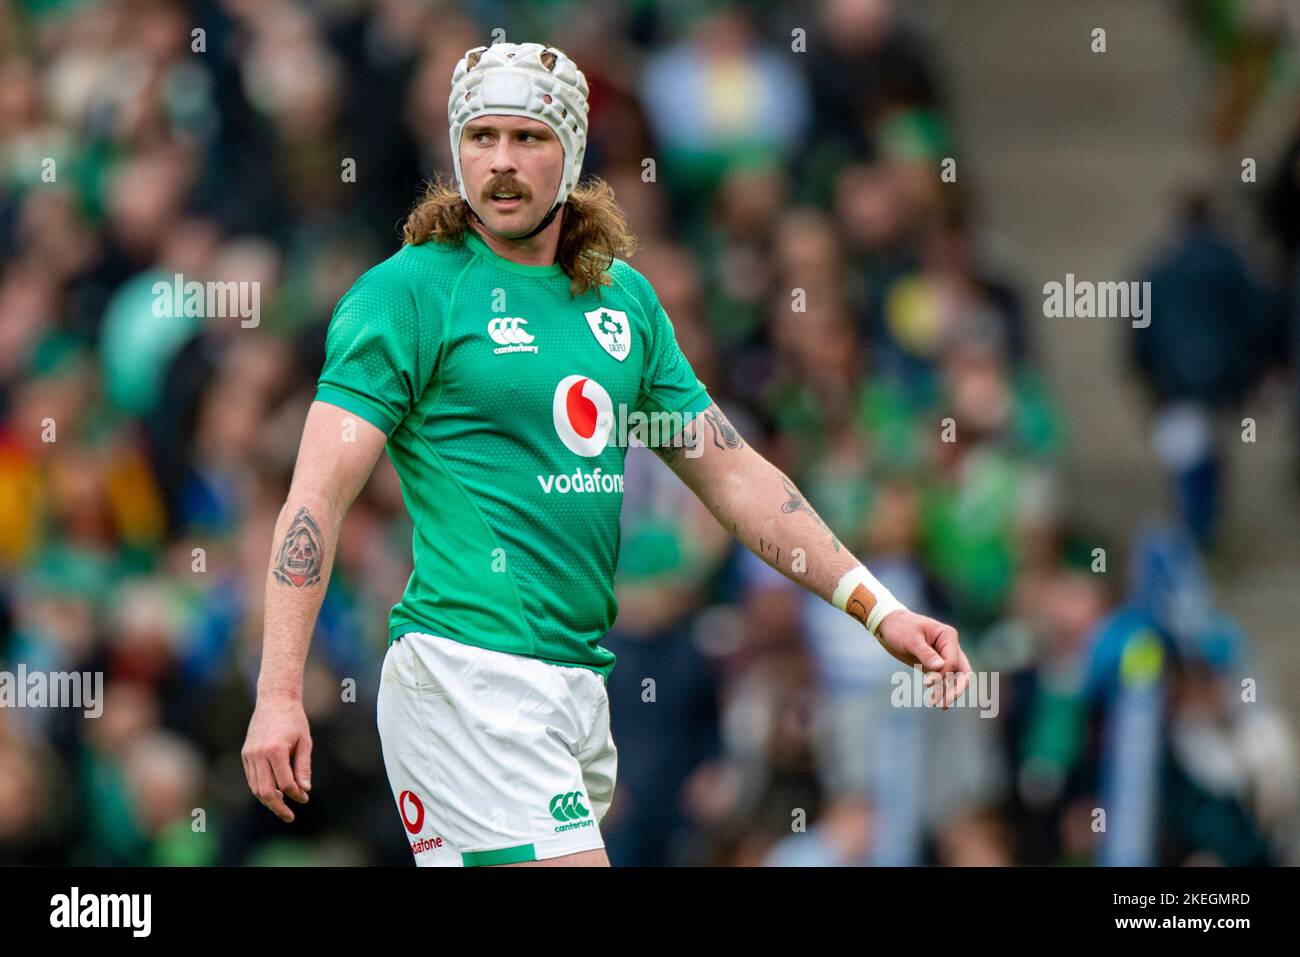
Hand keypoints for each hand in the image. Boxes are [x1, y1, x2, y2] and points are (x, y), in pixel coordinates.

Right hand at [242, 693, 311, 821]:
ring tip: (282, 807)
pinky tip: (273, 793)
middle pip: (266, 791)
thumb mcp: (305, 742)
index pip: (285, 784)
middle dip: (278, 807)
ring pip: (256, 788)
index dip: (296, 795)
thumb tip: (304, 790)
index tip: (304, 798)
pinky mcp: (245, 754)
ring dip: (268, 801)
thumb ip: (303, 767)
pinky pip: (251, 779)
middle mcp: (259, 754)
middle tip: (290, 816)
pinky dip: (261, 789)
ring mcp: (249, 755)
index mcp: (276, 750)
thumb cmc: (294, 720)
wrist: (274, 701)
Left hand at [874, 609, 971, 708]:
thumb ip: (925, 653)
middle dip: (958, 688)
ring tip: (940, 706)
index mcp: (947, 636)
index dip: (943, 674)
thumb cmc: (899, 628)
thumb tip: (940, 668)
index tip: (927, 683)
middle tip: (946, 702)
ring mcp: (944, 656)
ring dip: (949, 692)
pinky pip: (943, 680)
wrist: (888, 624)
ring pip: (955, 678)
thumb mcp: (910, 639)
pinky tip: (935, 701)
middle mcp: (950, 646)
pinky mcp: (935, 664)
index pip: (953, 660)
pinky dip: (941, 690)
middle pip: (963, 671)